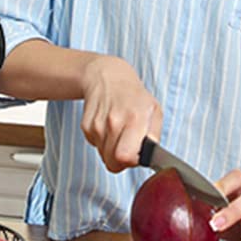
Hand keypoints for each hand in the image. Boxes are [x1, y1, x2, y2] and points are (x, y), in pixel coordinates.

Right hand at [77, 55, 161, 171]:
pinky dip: (103, 142)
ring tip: (120, 133)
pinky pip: (95, 146)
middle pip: (112, 163)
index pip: (125, 157)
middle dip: (121, 162)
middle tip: (128, 148)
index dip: (132, 162)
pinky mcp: (86, 126)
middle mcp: (113, 122)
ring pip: (103, 156)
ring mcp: (97, 124)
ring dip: (112, 151)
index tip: (137, 154)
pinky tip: (109, 127)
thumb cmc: (134, 96)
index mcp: (134, 118)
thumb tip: (150, 157)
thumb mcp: (155, 111)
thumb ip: (154, 136)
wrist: (107, 77)